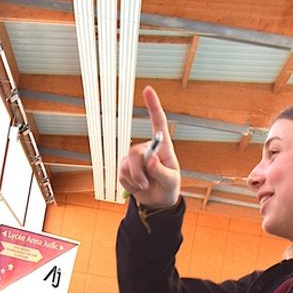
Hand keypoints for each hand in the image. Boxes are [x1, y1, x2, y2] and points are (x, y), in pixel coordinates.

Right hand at [117, 86, 180, 209]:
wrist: (157, 202)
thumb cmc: (169, 188)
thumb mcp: (171, 182)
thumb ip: (161, 171)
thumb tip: (150, 160)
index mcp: (163, 147)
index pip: (158, 123)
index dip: (153, 106)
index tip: (147, 89)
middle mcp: (147, 149)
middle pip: (134, 153)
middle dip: (138, 171)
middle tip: (146, 184)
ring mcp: (134, 158)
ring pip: (125, 165)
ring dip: (135, 180)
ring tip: (146, 186)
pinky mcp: (125, 168)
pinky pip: (121, 175)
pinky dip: (129, 185)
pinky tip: (138, 186)